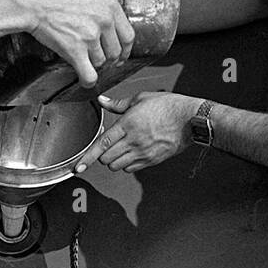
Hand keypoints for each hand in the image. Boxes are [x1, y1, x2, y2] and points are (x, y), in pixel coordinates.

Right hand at [15, 0, 135, 87]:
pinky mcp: (74, 51)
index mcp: (109, 5)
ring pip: (101, 62)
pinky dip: (88, 80)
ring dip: (96, 66)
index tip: (120, 51)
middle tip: (104, 60)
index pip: (128, 35)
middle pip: (116, 51)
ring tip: (88, 63)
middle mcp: (103, 22)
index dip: (125, 47)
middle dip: (111, 58)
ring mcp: (89, 38)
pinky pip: (89, 74)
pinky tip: (85, 80)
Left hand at [74, 91, 199, 173]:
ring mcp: (143, 152)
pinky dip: (126, 165)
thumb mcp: (141, 98)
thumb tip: (102, 101)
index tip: (77, 167)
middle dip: (101, 155)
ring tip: (119, 150)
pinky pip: (131, 169)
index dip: (87, 157)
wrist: (190, 119)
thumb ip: (118, 103)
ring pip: (117, 166)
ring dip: (113, 161)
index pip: (102, 143)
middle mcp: (134, 141)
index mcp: (128, 124)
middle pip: (106, 159)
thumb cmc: (168, 106)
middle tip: (106, 147)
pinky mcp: (152, 160)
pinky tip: (130, 154)